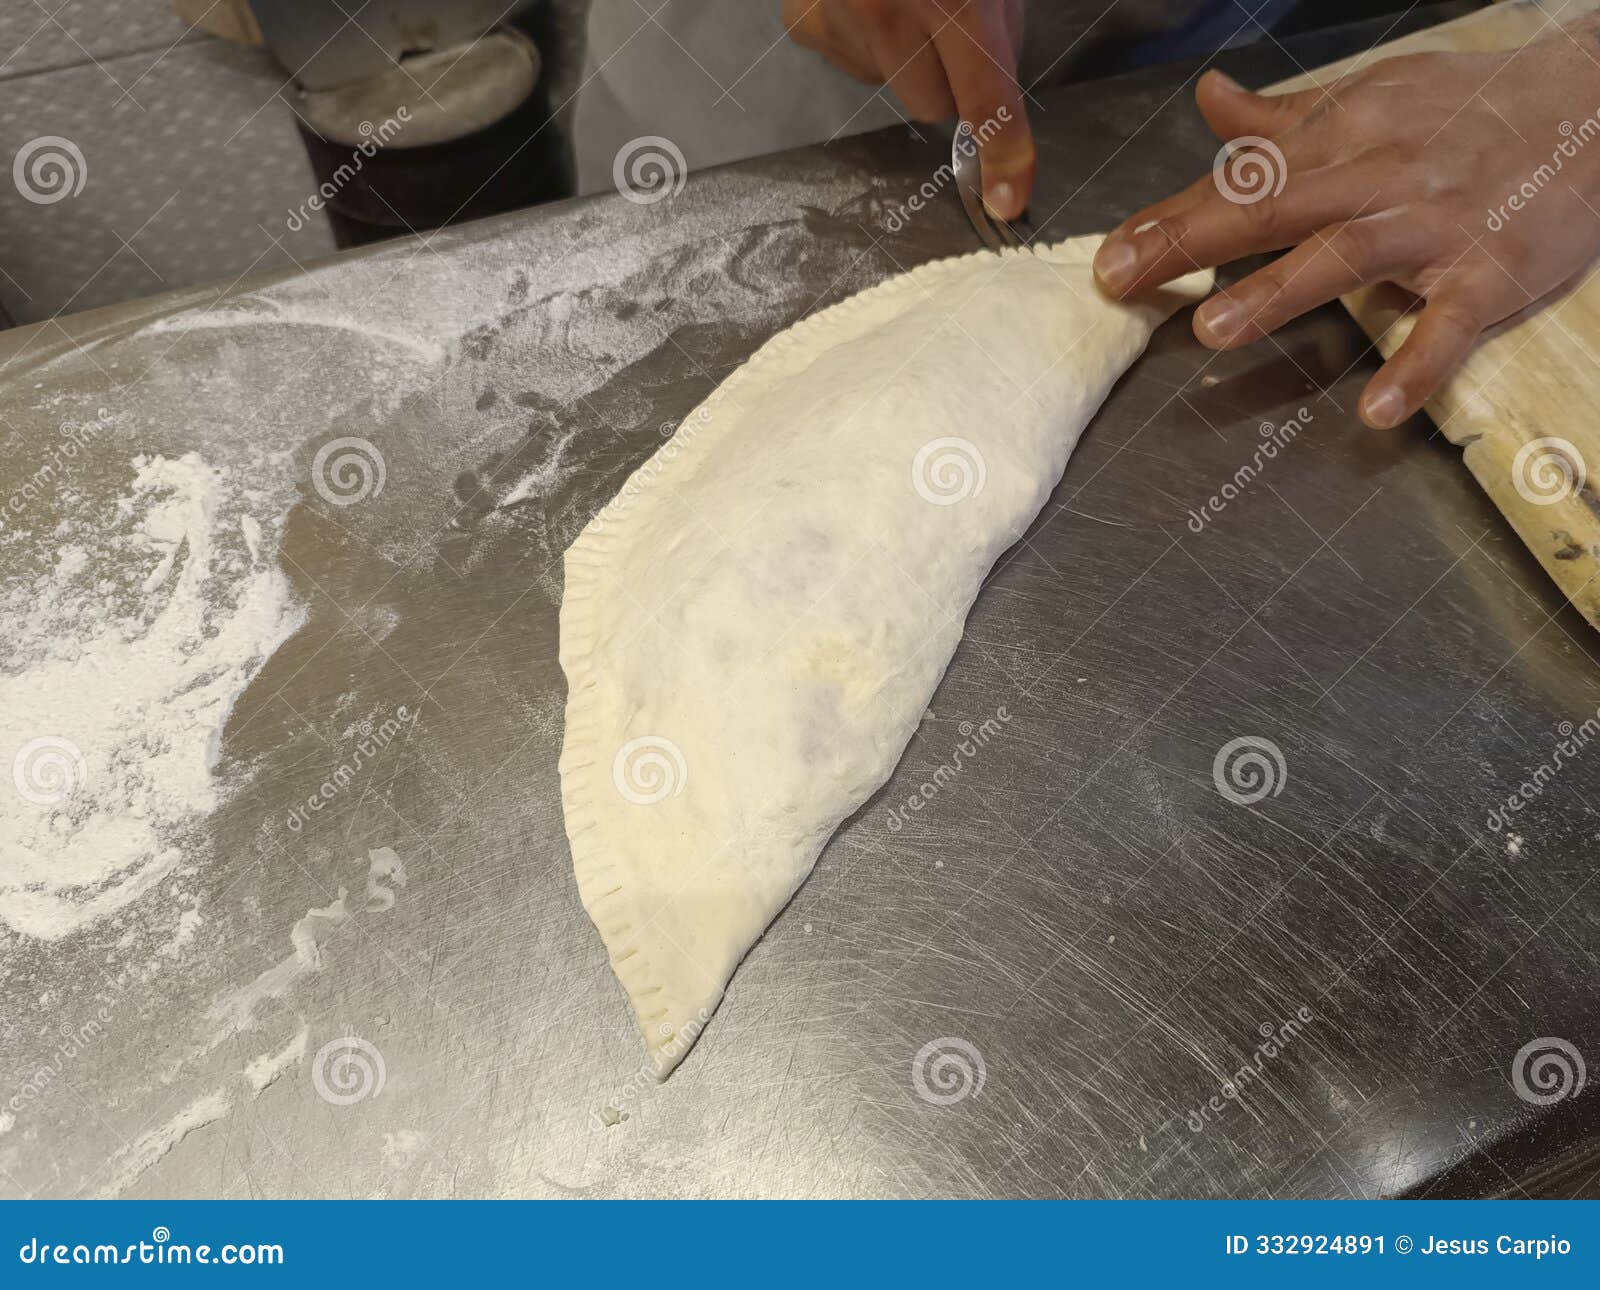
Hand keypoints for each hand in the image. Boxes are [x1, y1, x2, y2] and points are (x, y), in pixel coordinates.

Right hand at [782, 0, 1033, 218]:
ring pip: (889, 86)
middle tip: (952, 22)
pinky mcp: (803, 21)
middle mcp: (886, 12)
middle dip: (950, 77)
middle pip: (933, 106)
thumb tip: (992, 101)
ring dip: (904, 53)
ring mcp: (837, 19)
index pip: (984, 97)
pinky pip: (849, 60)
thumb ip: (997, 28)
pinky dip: (864, 37)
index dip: (1003, 151)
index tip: (1007, 198)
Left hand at [1092, 31, 1599, 427]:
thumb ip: (1288, 118)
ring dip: (1276, 293)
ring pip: (1344, 256)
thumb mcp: (1374, 98)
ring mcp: (1434, 227)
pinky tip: (1375, 409)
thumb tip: (1213, 101)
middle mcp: (1378, 178)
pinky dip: (1417, 367)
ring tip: (1211, 331)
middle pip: (1273, 208)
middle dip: (1192, 244)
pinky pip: (1449, 326)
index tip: (1112, 253)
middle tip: (1123, 281)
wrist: (1598, 108)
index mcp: (1344, 137)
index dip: (1172, 216)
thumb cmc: (1470, 113)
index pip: (1242, 179)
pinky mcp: (1490, 274)